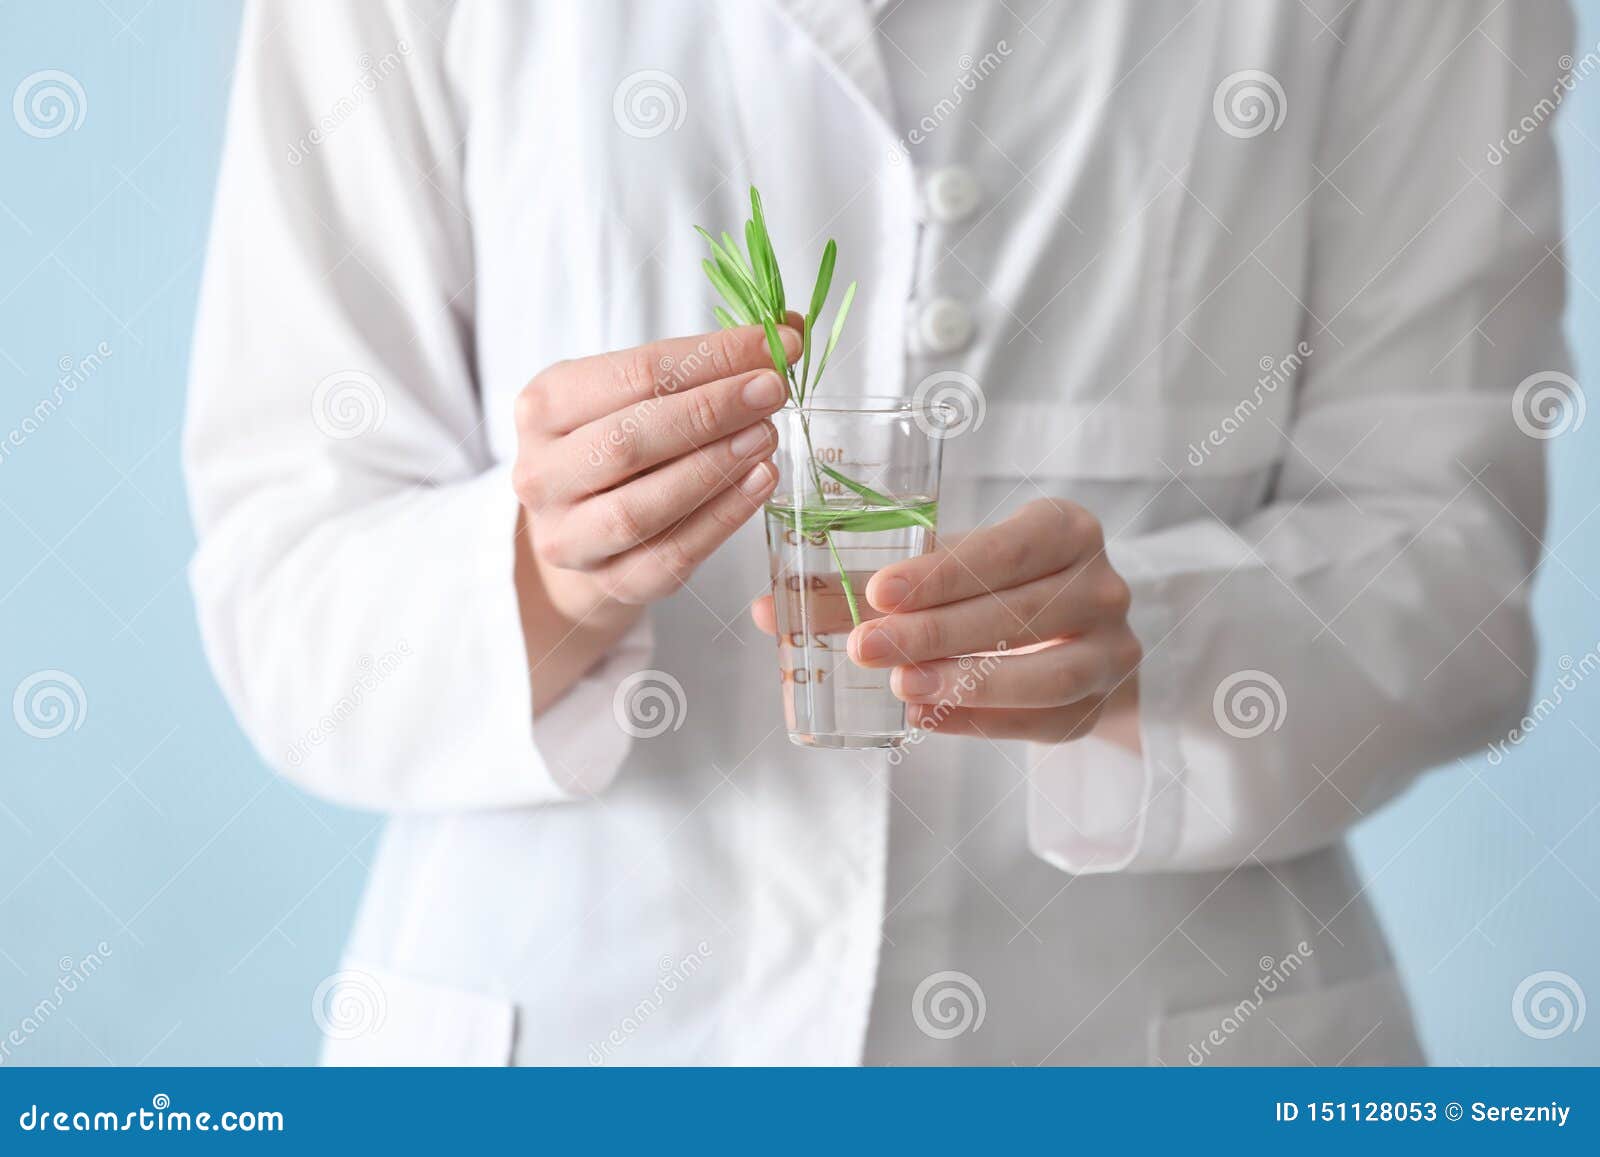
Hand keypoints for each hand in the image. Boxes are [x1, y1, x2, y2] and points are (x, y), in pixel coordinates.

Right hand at [514, 321, 800, 624]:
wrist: (586, 528)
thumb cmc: (617, 443)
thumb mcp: (637, 393)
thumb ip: (701, 364)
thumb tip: (787, 332)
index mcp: (542, 407)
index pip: (634, 374)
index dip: (712, 357)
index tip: (774, 343)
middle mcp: (542, 475)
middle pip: (630, 440)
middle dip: (711, 411)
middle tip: (772, 390)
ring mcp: (570, 537)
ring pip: (642, 507)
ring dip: (714, 467)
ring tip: (767, 436)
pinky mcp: (612, 582)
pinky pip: (672, 555)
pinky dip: (723, 517)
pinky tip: (760, 481)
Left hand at [752, 498, 1141, 742]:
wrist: (1076, 634)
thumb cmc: (996, 585)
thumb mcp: (948, 569)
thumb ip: (869, 585)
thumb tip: (769, 611)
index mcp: (1066, 529)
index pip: (1009, 547)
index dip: (944, 573)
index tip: (879, 592)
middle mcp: (1102, 585)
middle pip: (1020, 612)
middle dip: (936, 632)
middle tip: (864, 646)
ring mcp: (1111, 651)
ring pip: (1046, 673)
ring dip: (967, 682)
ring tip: (900, 688)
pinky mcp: (1098, 708)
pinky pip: (1041, 721)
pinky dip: (982, 722)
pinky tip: (927, 719)